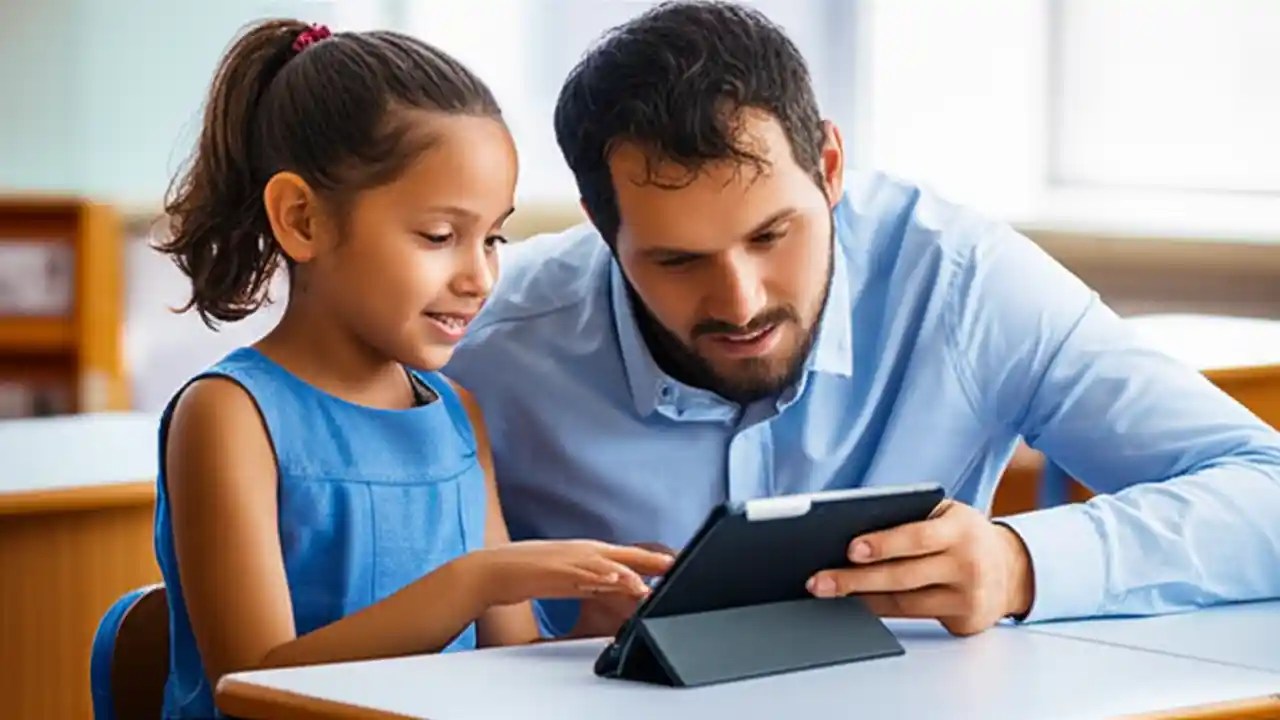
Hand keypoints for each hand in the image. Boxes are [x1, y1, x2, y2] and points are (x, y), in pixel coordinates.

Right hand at [467, 540, 673, 608]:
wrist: (495, 569)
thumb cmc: (531, 573)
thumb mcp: (571, 579)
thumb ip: (595, 582)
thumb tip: (618, 589)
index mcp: (588, 552)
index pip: (626, 556)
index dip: (651, 561)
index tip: (672, 566)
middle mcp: (583, 552)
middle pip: (624, 556)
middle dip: (651, 563)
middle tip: (674, 566)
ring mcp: (570, 560)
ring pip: (607, 565)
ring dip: (629, 573)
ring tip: (648, 582)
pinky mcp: (556, 570)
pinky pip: (582, 574)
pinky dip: (599, 577)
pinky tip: (613, 580)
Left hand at [805, 500, 1034, 635]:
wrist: (1012, 568)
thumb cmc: (964, 535)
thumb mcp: (947, 516)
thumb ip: (911, 519)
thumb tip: (851, 533)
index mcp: (961, 528)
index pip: (917, 537)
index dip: (883, 544)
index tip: (850, 549)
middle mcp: (968, 563)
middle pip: (903, 575)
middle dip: (855, 579)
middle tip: (819, 581)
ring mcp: (968, 596)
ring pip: (905, 601)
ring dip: (861, 598)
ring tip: (829, 593)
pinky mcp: (964, 621)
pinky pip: (913, 618)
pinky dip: (881, 611)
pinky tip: (856, 605)